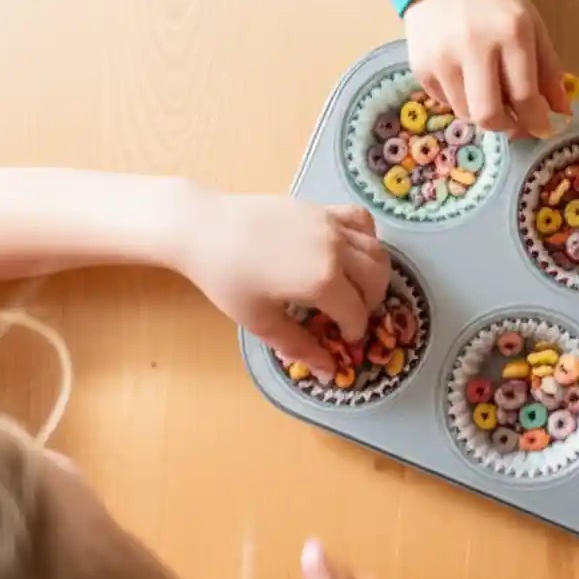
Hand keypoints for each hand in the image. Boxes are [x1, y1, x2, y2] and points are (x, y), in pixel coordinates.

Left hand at [178, 193, 389, 373]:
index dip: (353, 331)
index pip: (356, 313)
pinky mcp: (321, 208)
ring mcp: (331, 224)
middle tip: (351, 315)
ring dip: (374, 273)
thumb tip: (328, 371)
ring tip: (357, 286)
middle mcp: (336, 250)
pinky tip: (352, 251)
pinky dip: (368, 237)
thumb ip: (299, 346)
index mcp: (323, 281)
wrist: (202, 228)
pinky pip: (361, 221)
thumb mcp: (260, 320)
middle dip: (369, 303)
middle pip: (376, 280)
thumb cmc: (226, 278)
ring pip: (376, 250)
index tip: (343, 338)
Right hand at [404, 0, 568, 139]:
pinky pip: (446, 102)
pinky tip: (466, 77)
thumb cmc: (496, 0)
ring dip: (484, 112)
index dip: (537, 121)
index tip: (543, 129)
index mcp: (511, 34)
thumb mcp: (531, 26)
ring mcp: (442, 59)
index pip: (525, 96)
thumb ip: (548, 70)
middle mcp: (474, 47)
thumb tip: (560, 113)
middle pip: (489, 115)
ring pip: (466, 113)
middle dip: (507, 127)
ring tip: (490, 92)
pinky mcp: (421, 66)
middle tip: (515, 123)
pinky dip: (461, 99)